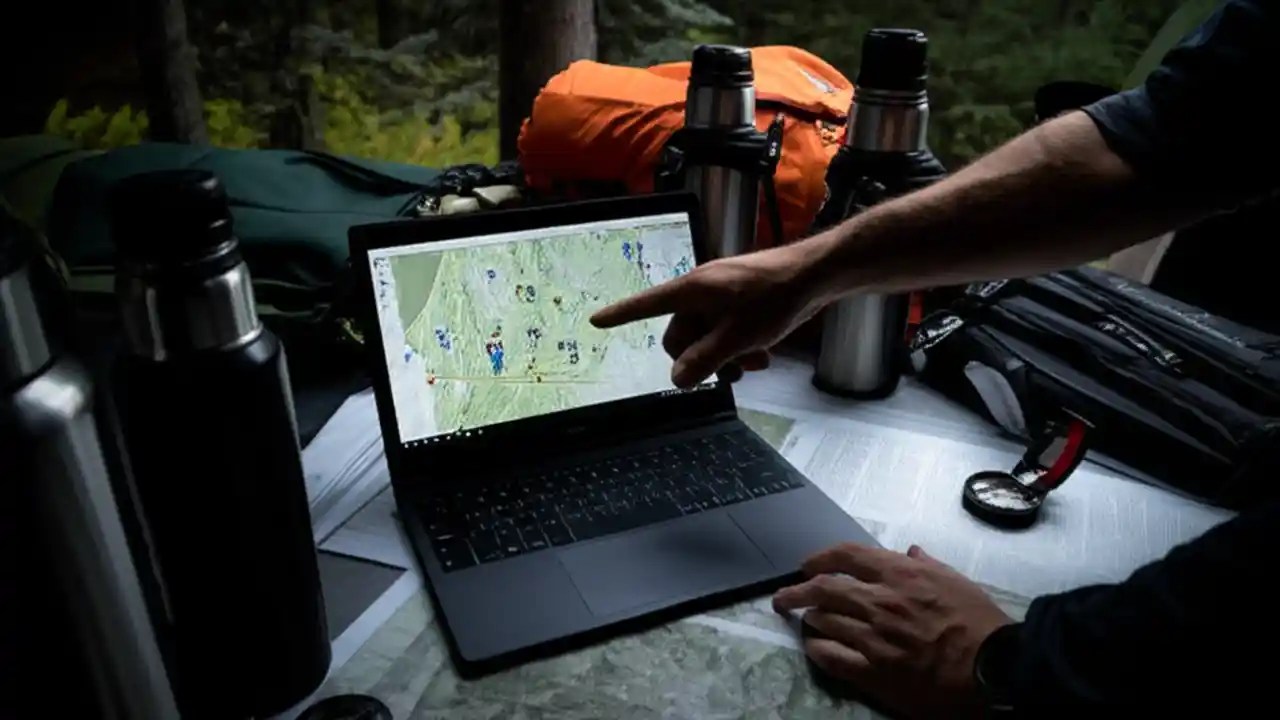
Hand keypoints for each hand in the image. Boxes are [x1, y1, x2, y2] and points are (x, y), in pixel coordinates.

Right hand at [590, 243, 823, 386]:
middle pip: (680, 335)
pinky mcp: (739, 302)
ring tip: (752, 365)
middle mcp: (701, 291)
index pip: (646, 305)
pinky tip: (760, 355)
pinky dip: (737, 345)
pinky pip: (725, 330)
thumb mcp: (737, 337)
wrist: (814, 276)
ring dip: (725, 356)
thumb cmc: (774, 298)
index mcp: (692, 291)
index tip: (596, 321)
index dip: (621, 315)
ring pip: (706, 337)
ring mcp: (721, 296)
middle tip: (730, 372)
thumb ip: (705, 360)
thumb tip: (677, 380)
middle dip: (701, 358)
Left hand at [773, 543, 1013, 718]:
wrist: (993, 667)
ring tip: (808, 622)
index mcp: (900, 575)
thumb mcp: (956, 581)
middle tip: (783, 597)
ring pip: (823, 621)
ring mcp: (874, 637)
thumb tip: (908, 551)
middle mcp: (880, 601)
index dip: (818, 558)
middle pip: (823, 589)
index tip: (805, 565)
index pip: (846, 556)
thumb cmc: (979, 622)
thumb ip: (927, 564)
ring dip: (810, 620)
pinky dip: (817, 648)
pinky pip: (831, 656)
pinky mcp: (874, 671)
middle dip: (796, 591)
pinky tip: (815, 647)